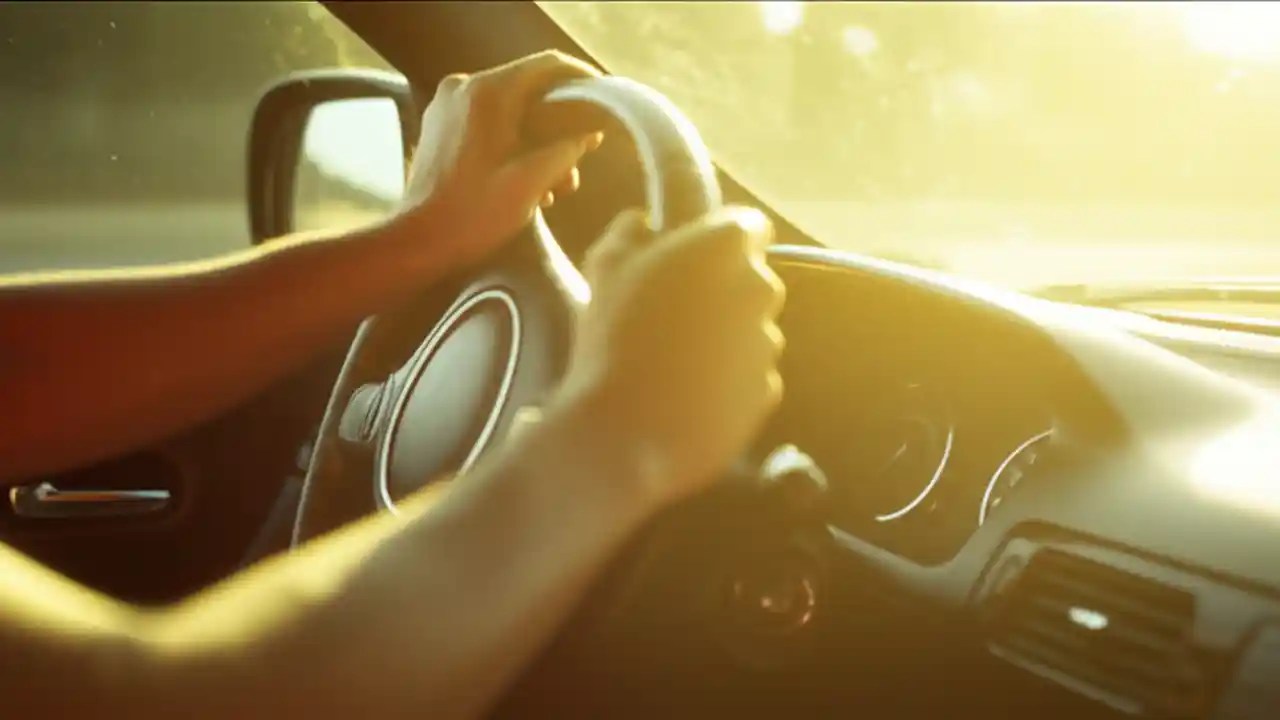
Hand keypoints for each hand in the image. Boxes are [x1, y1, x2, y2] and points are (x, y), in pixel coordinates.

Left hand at [398, 50, 604, 270]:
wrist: (419, 242)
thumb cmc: (474, 214)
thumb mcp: (531, 182)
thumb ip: (566, 150)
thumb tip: (590, 133)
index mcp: (486, 92)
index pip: (546, 66)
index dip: (581, 79)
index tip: (604, 100)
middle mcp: (464, 88)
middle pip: (528, 91)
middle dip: (559, 125)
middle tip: (581, 159)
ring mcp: (448, 106)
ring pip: (511, 110)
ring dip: (539, 142)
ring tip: (557, 185)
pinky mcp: (442, 127)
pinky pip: (490, 122)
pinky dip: (514, 144)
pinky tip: (529, 182)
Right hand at [549, 206, 785, 508]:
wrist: (625, 433)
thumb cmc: (611, 338)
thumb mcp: (605, 268)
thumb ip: (628, 232)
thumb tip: (641, 221)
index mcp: (724, 245)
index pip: (748, 225)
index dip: (720, 240)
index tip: (691, 260)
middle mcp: (760, 287)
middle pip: (752, 278)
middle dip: (723, 289)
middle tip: (674, 312)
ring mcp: (768, 343)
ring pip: (752, 329)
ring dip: (725, 337)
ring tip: (676, 362)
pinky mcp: (767, 391)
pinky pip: (750, 375)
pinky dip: (728, 380)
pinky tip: (688, 394)